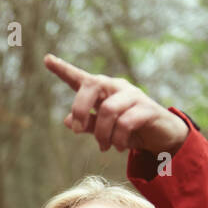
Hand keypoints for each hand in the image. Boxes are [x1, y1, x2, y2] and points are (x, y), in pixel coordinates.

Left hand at [44, 54, 188, 155]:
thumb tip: (67, 120)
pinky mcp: (147, 109)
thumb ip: (88, 124)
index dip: (64, 69)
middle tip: (77, 130)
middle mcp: (117, 87)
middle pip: (92, 84)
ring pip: (108, 110)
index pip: (82, 78)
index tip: (47, 60)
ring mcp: (133, 96)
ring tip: (104, 147)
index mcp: (104, 91)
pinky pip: (125, 123)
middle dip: (80, 108)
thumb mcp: (105, 130)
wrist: (161, 136)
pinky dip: (118, 139)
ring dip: (102, 134)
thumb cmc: (130, 130)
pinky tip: (119, 148)